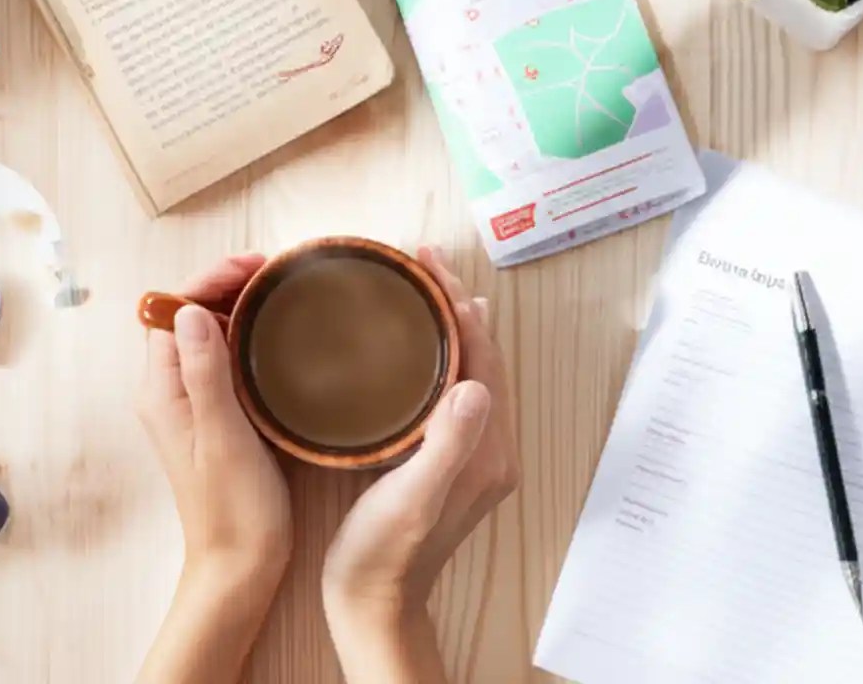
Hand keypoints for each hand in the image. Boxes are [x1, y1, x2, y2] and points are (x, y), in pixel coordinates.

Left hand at [137, 254, 290, 683]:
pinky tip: (280, 338)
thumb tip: (188, 310)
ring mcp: (194, 407)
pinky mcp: (218, 420)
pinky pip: (227, 363)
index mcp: (162, 391)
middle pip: (189, 318)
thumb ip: (205, 372)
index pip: (171, 311)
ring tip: (282, 293)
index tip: (256, 267)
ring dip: (239, 308)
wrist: (240, 567)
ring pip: (210, 338)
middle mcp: (170, 393)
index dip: (209, 280)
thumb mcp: (221, 436)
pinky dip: (250, 339)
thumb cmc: (234, 509)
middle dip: (226, 286)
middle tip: (277, 273)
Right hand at [322, 246, 519, 683]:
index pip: (483, 359)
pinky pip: (449, 390)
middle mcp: (489, 447)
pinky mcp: (447, 459)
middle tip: (422, 262)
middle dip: (456, 305)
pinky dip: (437, 355)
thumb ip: (449, 442)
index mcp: (489, 450)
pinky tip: (414, 346)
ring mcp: (470, 453)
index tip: (430, 267)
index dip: (459, 308)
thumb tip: (478, 383)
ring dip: (449, 326)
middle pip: (481, 358)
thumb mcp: (414, 497)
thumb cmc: (385, 552)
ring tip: (423, 287)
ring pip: (467, 371)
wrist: (372, 600)